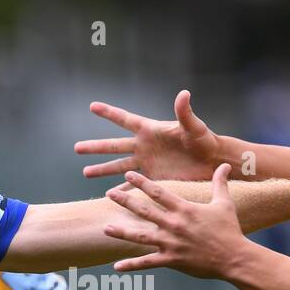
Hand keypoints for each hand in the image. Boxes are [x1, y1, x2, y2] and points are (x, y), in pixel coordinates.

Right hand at [76, 90, 221, 180]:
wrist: (212, 161)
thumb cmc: (204, 139)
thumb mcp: (193, 126)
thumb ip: (184, 112)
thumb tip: (183, 94)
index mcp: (150, 130)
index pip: (125, 119)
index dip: (109, 113)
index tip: (92, 106)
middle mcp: (145, 146)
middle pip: (114, 146)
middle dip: (96, 147)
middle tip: (76, 148)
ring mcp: (147, 163)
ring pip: (119, 167)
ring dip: (102, 170)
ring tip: (86, 173)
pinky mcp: (154, 178)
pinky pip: (134, 185)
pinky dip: (123, 191)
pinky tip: (110, 196)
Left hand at [104, 165, 248, 278]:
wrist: (234, 258)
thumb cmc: (230, 230)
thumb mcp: (225, 203)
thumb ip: (220, 183)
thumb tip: (224, 164)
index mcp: (184, 209)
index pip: (158, 192)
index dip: (142, 183)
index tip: (127, 176)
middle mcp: (174, 224)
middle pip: (144, 211)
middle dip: (125, 201)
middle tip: (109, 194)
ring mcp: (171, 243)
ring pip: (141, 236)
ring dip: (122, 233)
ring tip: (106, 228)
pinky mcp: (171, 260)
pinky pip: (147, 263)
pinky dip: (131, 265)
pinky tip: (117, 266)